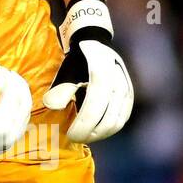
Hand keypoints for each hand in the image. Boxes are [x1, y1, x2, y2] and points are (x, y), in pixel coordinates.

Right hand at [0, 54, 31, 157]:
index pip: (11, 99)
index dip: (8, 81)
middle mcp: (8, 137)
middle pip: (22, 104)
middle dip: (16, 84)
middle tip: (6, 71)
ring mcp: (12, 140)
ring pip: (24, 110)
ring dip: (19, 92)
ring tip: (8, 78)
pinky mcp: (12, 139)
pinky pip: (22, 117)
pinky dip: (18, 102)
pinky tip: (10, 91)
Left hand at [42, 0, 133, 142]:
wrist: (96, 44)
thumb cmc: (78, 60)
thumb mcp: (67, 70)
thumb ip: (61, 89)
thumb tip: (52, 106)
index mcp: (101, 74)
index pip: (94, 107)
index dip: (83, 125)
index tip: (70, 134)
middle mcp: (118, 82)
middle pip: (107, 118)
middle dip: (90, 133)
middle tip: (75, 138)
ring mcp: (127, 89)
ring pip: (116, 122)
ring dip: (100, 134)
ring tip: (85, 137)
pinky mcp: (130, 96)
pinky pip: (122, 119)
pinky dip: (109, 129)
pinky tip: (96, 132)